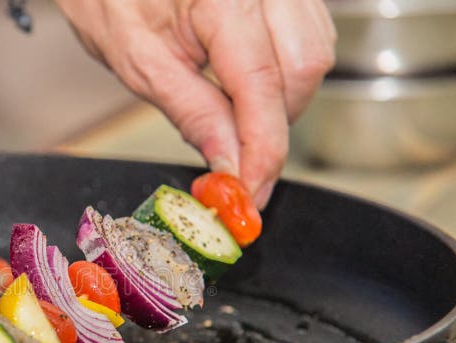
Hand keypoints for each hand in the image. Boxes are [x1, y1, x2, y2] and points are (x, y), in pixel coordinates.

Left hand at [56, 0, 335, 207]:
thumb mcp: (141, 63)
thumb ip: (194, 114)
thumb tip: (231, 165)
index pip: (262, 86)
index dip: (262, 150)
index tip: (250, 194)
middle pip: (303, 70)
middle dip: (273, 126)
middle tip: (234, 159)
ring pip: (313, 54)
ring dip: (281, 100)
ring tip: (234, 113)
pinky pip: (308, 34)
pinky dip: (284, 72)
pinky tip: (247, 82)